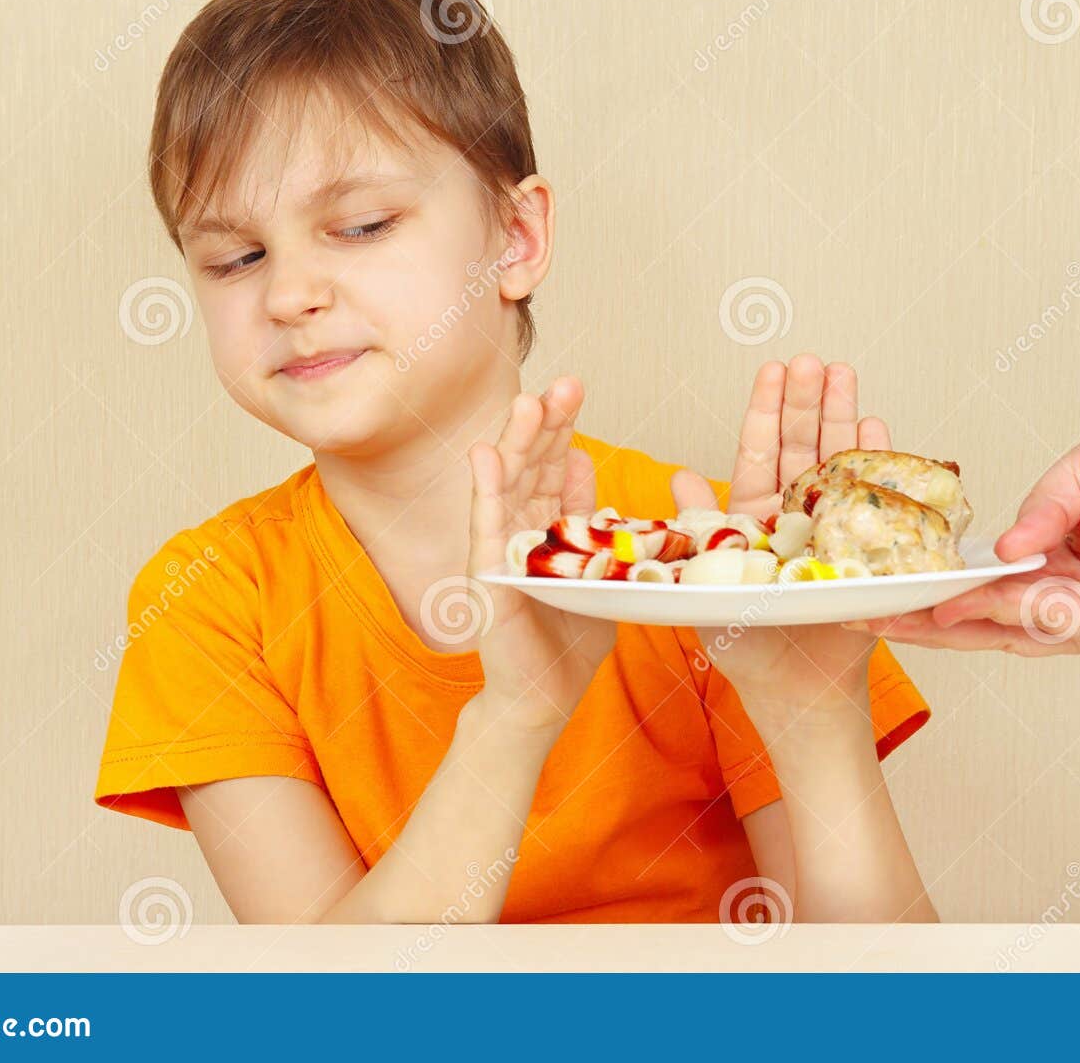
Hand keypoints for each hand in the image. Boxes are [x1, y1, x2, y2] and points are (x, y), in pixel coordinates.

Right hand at [466, 377, 618, 728]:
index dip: (561, 426)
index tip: (575, 389)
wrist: (543, 697)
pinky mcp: (487, 575)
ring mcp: (499, 550)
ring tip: (527, 402)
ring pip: (506, 484)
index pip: (551, 464)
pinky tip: (485, 453)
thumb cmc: (568, 641)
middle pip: (530, 464)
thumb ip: (590, 517)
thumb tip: (586, 463)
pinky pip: (486, 525)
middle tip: (565, 383)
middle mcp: (517, 531)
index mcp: (543, 526)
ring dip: (516, 442)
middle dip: (546, 422)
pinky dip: (486, 488)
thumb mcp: (594, 568)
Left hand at [672, 354, 892, 709]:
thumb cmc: (749, 649)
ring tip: (844, 375)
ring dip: (842, 418)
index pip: (760, 453)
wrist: (798, 696)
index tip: (773, 369)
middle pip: (802, 448)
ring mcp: (835, 530)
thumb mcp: (708, 584)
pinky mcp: (867, 551)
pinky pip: (876, 500)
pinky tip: (877, 426)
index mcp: (755, 520)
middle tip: (812, 361)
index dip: (767, 411)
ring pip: (838, 463)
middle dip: (807, 402)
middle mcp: (796, 518)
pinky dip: (877, 463)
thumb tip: (676, 476)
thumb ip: (695, 529)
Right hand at [844, 435, 1079, 655]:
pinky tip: (968, 597)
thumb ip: (1035, 513)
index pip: (976, 591)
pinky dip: (1005, 608)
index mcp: (1050, 574)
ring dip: (946, 624)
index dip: (926, 591)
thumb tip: (999, 549)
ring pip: (1002, 630)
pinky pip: (1049, 618)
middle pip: (977, 625)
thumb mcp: (1078, 477)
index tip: (874, 586)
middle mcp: (1064, 607)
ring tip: (892, 614)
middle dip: (918, 622)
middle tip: (860, 617)